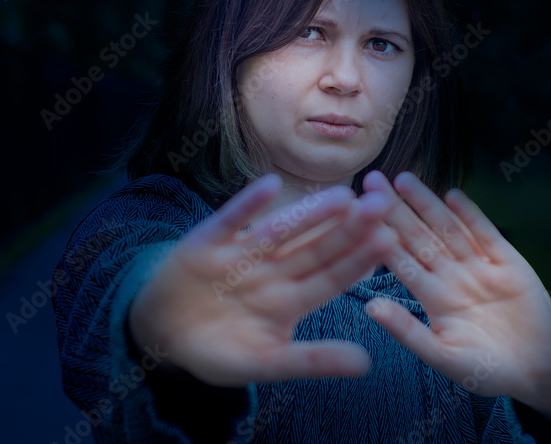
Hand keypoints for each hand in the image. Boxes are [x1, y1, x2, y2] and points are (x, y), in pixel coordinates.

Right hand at [128, 173, 395, 387]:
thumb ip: (311, 361)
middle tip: (381, 204)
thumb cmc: (217, 351)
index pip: (332, 278)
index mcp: (290, 301)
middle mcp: (273, 272)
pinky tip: (271, 186)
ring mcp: (241, 255)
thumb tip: (366, 364)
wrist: (160, 335)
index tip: (390, 240)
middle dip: (347, 228)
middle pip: (315, 249)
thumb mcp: (263, 363)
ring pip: (280, 231)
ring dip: (309, 213)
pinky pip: (230, 220)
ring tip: (341, 195)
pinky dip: (248, 205)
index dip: (359, 259)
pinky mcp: (207, 242)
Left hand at [361, 170, 550, 431]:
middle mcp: (450, 275)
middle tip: (372, 179)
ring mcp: (478, 266)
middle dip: (395, 209)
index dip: (378, 236)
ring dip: (427, 204)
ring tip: (404, 179)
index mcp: (431, 297)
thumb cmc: (488, 371)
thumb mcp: (444, 356)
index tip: (355, 213)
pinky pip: (485, 234)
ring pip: (447, 228)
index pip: (400, 260)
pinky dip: (470, 215)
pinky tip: (452, 194)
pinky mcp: (507, 262)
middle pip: (418, 236)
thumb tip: (369, 308)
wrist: (539, 373)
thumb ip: (409, 331)